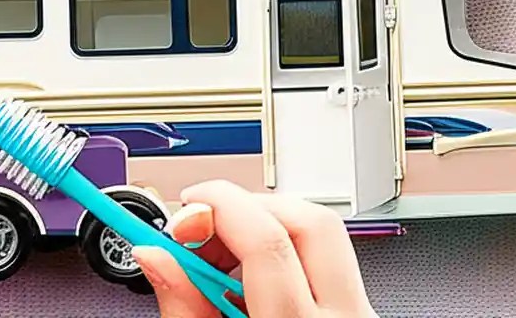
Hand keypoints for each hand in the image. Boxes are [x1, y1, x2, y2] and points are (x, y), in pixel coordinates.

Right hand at [133, 181, 376, 317]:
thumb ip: (184, 307)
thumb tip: (155, 255)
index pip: (266, 240)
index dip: (216, 209)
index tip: (180, 210)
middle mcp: (345, 316)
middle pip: (305, 218)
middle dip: (243, 208)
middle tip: (198, 232)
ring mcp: (360, 312)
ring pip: (319, 231)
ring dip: (262, 228)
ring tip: (221, 267)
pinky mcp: (360, 311)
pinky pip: (325, 258)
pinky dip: (282, 255)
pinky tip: (251, 285)